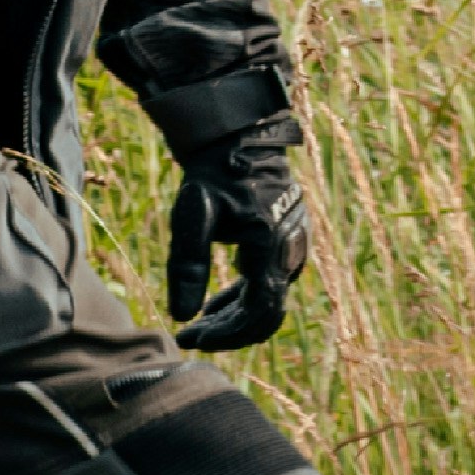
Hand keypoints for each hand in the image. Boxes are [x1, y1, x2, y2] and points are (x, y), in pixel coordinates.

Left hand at [166, 125, 309, 352]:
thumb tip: (181, 316)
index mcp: (270, 245)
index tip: (193, 337)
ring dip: (235, 317)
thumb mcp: (193, 215)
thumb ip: (187, 266)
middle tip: (190, 336)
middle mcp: (290, 249)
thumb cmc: (213, 174)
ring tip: (197, 323)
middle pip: (266, 312)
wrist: (240, 137)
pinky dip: (243, 298)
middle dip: (229, 331)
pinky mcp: (288, 242)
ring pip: (269, 300)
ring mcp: (294, 246)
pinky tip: (215, 303)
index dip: (229, 333)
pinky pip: (270, 282)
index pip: (258, 311)